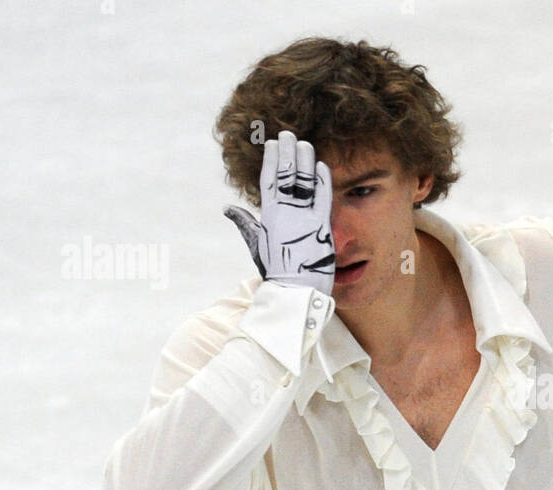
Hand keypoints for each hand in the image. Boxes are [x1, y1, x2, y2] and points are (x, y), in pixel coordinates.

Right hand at [223, 130, 335, 295]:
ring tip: (305, 143)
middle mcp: (285, 214)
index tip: (274, 144)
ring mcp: (304, 219)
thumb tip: (228, 208)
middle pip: (287, 176)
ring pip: (304, 183)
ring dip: (305, 161)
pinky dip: (323, 181)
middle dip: (288, 154)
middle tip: (290, 134)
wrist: (293, 291)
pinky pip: (323, 199)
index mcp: (268, 217)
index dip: (272, 161)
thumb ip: (245, 223)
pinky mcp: (322, 227)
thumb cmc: (275, 270)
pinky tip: (322, 166)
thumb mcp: (257, 244)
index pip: (270, 181)